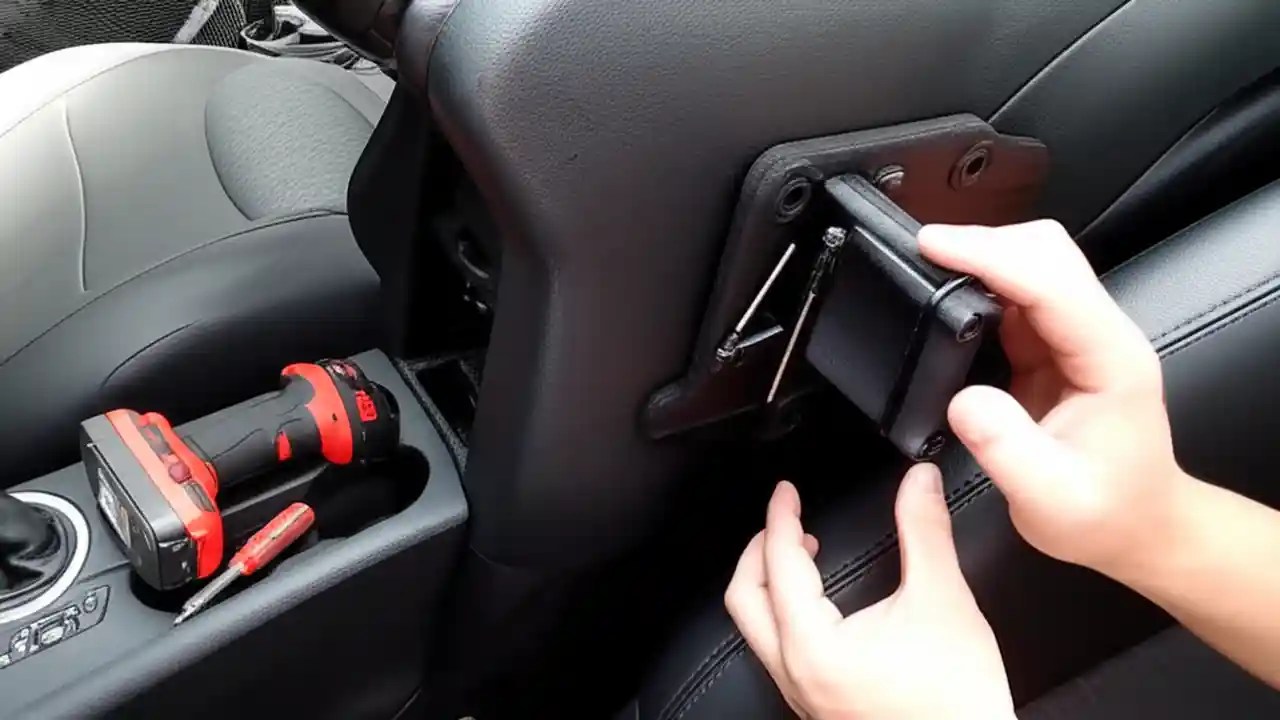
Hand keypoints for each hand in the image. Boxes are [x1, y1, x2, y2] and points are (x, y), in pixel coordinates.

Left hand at [725, 468, 1013, 719]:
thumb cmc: (956, 701)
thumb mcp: (943, 601)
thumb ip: (926, 533)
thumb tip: (919, 482)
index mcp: (814, 645)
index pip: (779, 564)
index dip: (781, 519)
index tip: (786, 493)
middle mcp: (796, 673)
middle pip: (744, 600)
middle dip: (759, 551)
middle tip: (784, 520)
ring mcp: (802, 695)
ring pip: (755, 630)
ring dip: (769, 584)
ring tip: (801, 555)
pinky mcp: (817, 706)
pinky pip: (776, 652)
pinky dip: (783, 614)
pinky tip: (817, 604)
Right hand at [919, 221, 1189, 577]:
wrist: (1136, 528)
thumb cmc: (1106, 515)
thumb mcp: (1051, 499)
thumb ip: (1005, 447)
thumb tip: (962, 399)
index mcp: (1110, 360)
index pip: (1050, 282)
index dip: (989, 255)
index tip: (933, 246)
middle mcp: (1098, 336)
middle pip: (1044, 252)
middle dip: (982, 243)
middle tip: (920, 252)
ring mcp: (1074, 338)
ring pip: (1029, 265)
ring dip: (978, 259)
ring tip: (924, 269)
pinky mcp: (1050, 347)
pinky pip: (1013, 296)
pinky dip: (977, 285)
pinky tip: (945, 300)